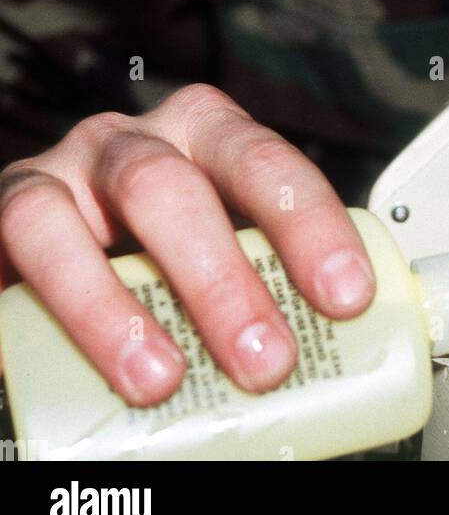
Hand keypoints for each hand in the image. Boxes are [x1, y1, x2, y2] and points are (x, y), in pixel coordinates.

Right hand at [0, 83, 375, 404]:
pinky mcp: (5, 212)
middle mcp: (132, 142)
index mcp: (206, 135)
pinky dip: (43, 309)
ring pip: (73, 217)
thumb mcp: (225, 259)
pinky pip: (13, 247)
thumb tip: (348, 375)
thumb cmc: (166, 258)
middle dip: (221, 280)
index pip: (262, 160)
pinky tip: (63, 362)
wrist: (69, 252)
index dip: (306, 221)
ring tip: (160, 380)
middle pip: (170, 189)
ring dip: (116, 308)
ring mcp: (60, 174)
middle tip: (264, 361)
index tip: (346, 293)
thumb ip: (270, 295)